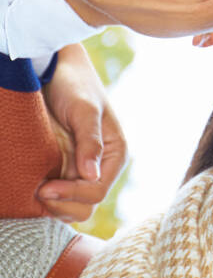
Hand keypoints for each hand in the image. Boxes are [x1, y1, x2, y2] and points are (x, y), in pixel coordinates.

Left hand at [38, 43, 127, 222]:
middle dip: (64, 205)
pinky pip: (59, 197)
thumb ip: (90, 141)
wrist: (56, 69)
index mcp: (115, 154)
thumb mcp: (84, 110)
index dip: (73, 194)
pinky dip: (47, 199)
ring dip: (55, 206)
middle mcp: (101, 167)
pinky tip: (32, 187)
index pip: (97, 190)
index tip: (46, 187)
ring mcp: (82, 170)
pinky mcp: (64, 169)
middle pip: (87, 205)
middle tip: (38, 191)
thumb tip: (92, 175)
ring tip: (34, 191)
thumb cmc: (75, 84)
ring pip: (73, 207)